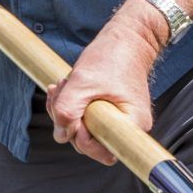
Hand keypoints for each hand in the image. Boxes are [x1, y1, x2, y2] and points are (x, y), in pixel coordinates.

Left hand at [44, 1, 169, 165]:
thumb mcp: (82, 82)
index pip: (104, 153)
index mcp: (132, 123)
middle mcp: (128, 126)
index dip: (83, 141)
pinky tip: (63, 88)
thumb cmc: (111, 57)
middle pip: (89, 142)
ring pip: (81, 130)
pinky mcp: (106, 112)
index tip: (76, 117)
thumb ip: (67, 109)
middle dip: (67, 120)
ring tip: (62, 86)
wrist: (125, 39)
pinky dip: (69, 105)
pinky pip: (82, 118)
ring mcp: (117, 119)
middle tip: (61, 92)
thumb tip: (61, 136)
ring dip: (64, 110)